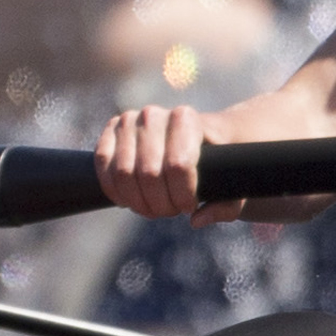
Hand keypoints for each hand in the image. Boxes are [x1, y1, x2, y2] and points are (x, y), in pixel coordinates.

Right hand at [95, 104, 240, 224]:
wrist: (192, 136)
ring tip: (152, 208)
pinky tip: (128, 201)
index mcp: (186, 118)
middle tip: (170, 211)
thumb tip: (196, 220)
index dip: (182, 195)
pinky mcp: (109, 132)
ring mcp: (127, 121)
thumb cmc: (216, 163)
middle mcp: (154, 114)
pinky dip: (114, 190)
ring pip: (123, 173)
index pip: (178, 164)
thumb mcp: (232, 184)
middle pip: (149, 173)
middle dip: (160, 202)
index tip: (189, 207)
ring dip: (137, 201)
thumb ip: (226, 206)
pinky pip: (102, 166)